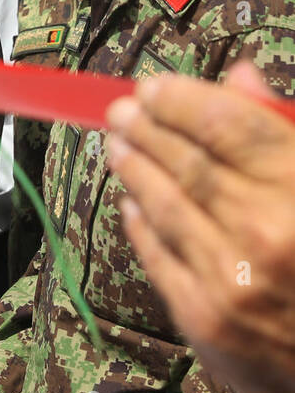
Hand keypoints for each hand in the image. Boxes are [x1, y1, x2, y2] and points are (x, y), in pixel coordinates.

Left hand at [106, 62, 294, 392]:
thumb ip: (286, 130)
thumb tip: (238, 76)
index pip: (227, 124)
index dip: (181, 99)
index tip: (154, 86)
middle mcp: (269, 230)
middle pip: (188, 162)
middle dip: (146, 128)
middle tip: (120, 109)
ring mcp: (232, 276)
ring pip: (163, 204)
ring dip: (133, 167)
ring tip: (115, 143)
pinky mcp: (205, 317)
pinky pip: (157, 254)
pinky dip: (139, 223)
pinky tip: (129, 202)